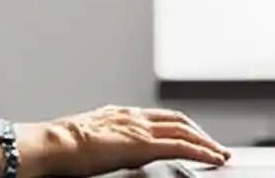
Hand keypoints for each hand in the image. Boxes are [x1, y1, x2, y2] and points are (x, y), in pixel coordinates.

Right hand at [19, 105, 230, 176]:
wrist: (55, 143)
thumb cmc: (61, 145)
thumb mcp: (86, 137)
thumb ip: (103, 140)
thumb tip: (105, 151)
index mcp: (119, 114)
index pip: (157, 117)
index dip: (177, 125)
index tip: (189, 134)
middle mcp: (134, 116)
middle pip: (177, 120)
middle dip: (198, 132)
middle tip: (213, 145)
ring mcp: (140, 129)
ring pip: (185, 130)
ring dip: (206, 142)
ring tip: (220, 154)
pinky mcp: (144, 145)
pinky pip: (182, 147)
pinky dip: (202, 152)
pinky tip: (213, 160)